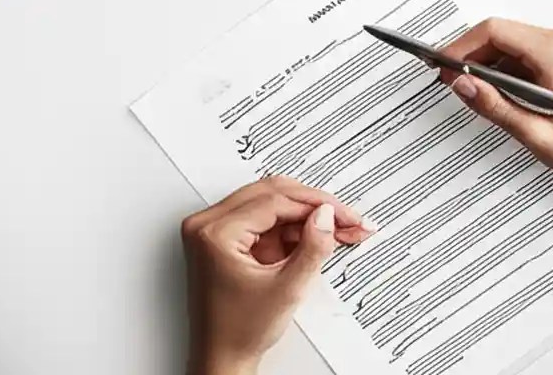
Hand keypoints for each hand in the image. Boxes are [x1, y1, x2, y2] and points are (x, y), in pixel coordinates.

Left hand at [180, 176, 377, 374]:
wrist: (222, 359)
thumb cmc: (239, 332)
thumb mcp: (287, 289)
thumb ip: (312, 247)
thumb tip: (327, 216)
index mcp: (214, 234)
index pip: (275, 202)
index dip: (317, 205)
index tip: (344, 215)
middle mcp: (207, 225)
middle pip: (272, 194)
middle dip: (314, 205)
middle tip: (345, 217)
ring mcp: (213, 230)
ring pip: (270, 203)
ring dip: (305, 215)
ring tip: (336, 229)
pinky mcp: (224, 238)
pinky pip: (263, 219)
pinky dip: (291, 227)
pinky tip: (315, 236)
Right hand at [439, 18, 552, 193]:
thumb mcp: (532, 132)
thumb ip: (493, 104)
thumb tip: (461, 82)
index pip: (496, 31)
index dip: (463, 46)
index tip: (444, 65)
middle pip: (502, 35)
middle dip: (471, 55)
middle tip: (448, 79)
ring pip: (510, 45)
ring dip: (486, 64)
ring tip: (468, 90)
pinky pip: (523, 55)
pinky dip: (503, 70)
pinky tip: (492, 93)